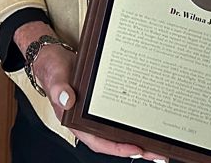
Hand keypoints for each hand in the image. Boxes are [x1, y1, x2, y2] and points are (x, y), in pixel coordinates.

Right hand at [14, 22, 165, 160]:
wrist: (53, 58)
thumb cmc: (53, 69)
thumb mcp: (56, 76)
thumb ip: (60, 89)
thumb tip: (68, 100)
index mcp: (74, 120)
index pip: (97, 141)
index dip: (116, 147)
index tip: (135, 149)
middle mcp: (86, 121)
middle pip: (112, 140)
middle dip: (135, 148)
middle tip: (157, 152)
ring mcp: (94, 113)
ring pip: (117, 131)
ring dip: (136, 138)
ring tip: (157, 144)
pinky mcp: (101, 104)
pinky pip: (117, 116)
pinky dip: (130, 121)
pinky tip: (145, 121)